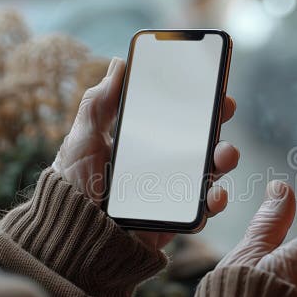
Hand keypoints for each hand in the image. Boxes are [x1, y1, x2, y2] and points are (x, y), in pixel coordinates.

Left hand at [52, 57, 239, 249]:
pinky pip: (203, 210)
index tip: (214, 86)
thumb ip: (100, 102)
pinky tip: (214, 194)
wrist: (71, 233)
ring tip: (224, 154)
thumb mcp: (83, 137)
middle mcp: (165, 163)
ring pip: (210, 172)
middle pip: (202, 140)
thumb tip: (119, 64)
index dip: (201, 101)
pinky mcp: (176, 219)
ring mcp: (174, 191)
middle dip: (219, 123)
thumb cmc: (73, 183)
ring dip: (224, 159)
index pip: (180, 116)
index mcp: (146, 140)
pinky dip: (214, 202)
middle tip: (225, 109)